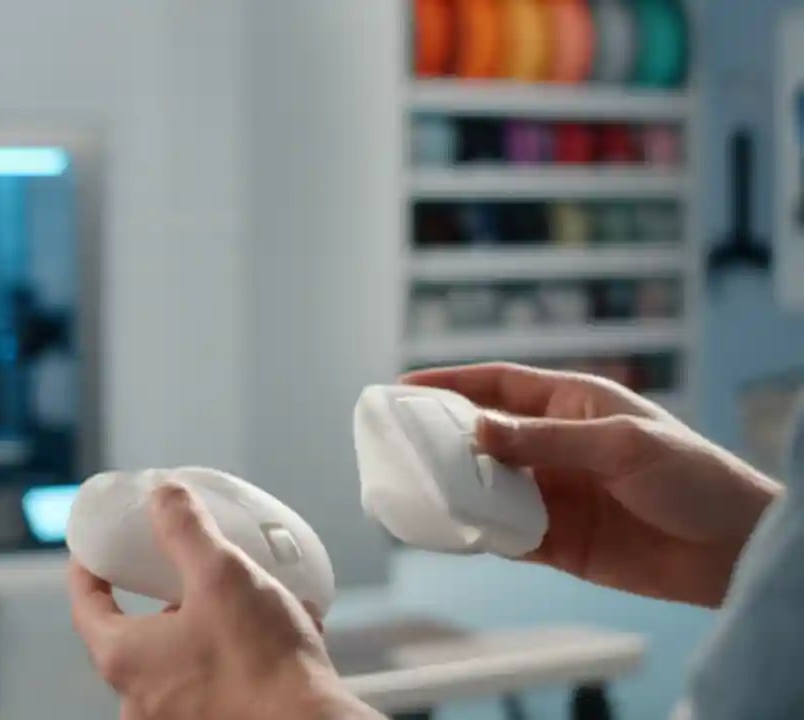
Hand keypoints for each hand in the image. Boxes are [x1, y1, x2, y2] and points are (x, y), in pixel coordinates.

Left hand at [68, 482, 381, 719]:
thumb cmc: (261, 661)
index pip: (86, 605)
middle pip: (138, 632)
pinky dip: (240, 653)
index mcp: (124, 659)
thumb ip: (185, 528)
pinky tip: (282, 630)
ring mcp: (174, 719)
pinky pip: (216, 680)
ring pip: (183, 656)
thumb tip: (162, 495)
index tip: (98, 549)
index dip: (88, 570)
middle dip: (168, 596)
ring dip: (214, 623)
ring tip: (253, 596)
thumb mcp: (220, 573)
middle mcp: (139, 698)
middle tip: (189, 567)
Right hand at [404, 363, 782, 607]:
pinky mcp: (557, 541)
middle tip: (392, 440)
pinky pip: (503, 534)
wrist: (734, 551)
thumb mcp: (620, 444)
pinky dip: (474, 532)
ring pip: (486, 486)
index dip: (450, 383)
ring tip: (409, 487)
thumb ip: (546, 438)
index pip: (498, 384)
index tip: (403, 387)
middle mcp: (556, 445)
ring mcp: (554, 494)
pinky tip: (448, 531)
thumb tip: (477, 431)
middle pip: (482, 436)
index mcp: (573, 404)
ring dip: (452, 487)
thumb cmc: (694, 477)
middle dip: (438, 436)